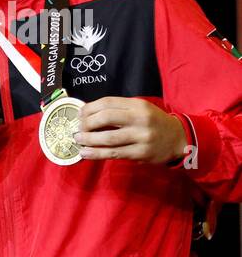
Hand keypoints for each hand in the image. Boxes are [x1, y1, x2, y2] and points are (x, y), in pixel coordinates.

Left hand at [74, 97, 189, 163]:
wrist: (179, 139)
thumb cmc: (153, 123)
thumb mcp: (140, 110)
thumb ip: (118, 110)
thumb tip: (87, 113)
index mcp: (138, 105)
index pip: (108, 102)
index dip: (89, 108)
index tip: (79, 114)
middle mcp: (140, 119)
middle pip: (106, 118)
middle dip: (87, 123)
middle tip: (78, 128)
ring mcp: (142, 137)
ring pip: (108, 138)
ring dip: (89, 139)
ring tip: (78, 140)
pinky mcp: (141, 153)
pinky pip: (114, 153)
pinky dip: (96, 153)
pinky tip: (85, 153)